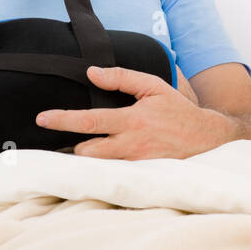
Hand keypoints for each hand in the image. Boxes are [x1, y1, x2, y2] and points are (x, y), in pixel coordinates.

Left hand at [36, 66, 239, 158]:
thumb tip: (92, 73)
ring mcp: (136, 165)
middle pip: (87, 152)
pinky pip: (113, 175)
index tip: (42, 119)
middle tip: (73, 140)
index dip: (62, 120)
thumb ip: (122, 78)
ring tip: (88, 150)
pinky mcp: (141, 177)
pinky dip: (105, 169)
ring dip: (89, 159)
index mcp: (133, 120)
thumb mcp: (154, 86)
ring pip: (98, 167)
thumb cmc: (178, 111)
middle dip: (75, 146)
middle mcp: (132, 145)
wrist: (208, 139)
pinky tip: (107, 163)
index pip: (90, 121)